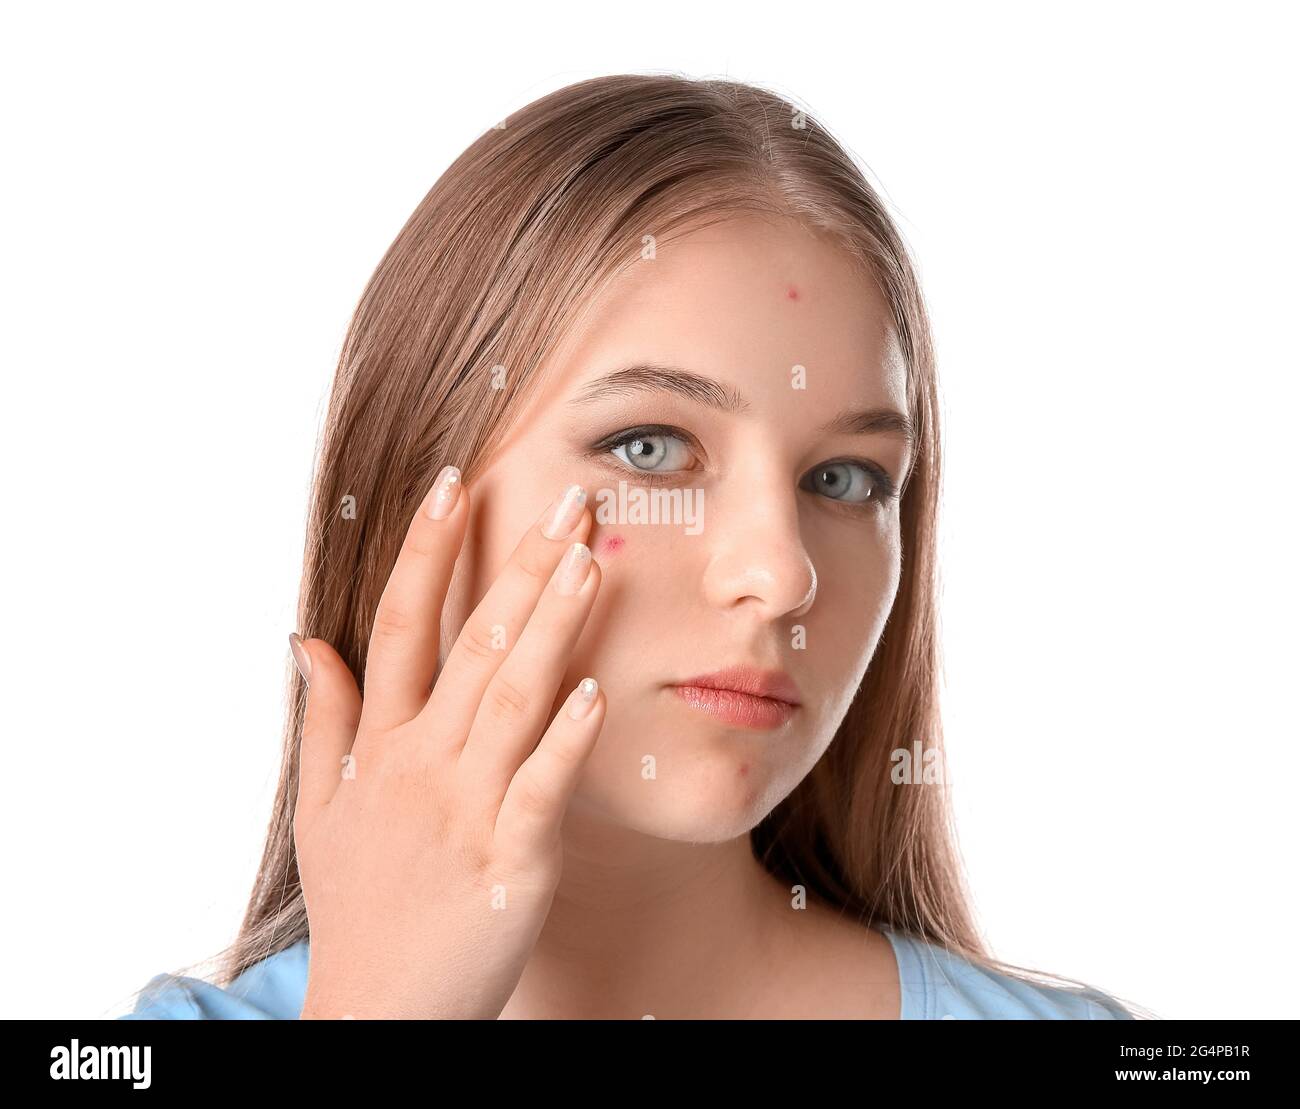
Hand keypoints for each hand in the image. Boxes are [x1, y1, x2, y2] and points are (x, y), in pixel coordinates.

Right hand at [291, 472, 603, 1017]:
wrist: (380, 1012)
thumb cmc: (360, 905)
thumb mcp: (320, 811)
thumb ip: (323, 720)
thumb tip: (304, 640)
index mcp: (380, 745)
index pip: (399, 623)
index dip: (427, 550)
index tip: (455, 483)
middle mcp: (420, 764)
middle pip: (471, 645)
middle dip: (520, 566)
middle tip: (569, 499)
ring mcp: (465, 811)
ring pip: (510, 700)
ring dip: (550, 626)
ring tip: (588, 560)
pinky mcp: (510, 862)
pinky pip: (539, 790)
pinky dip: (564, 742)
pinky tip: (593, 690)